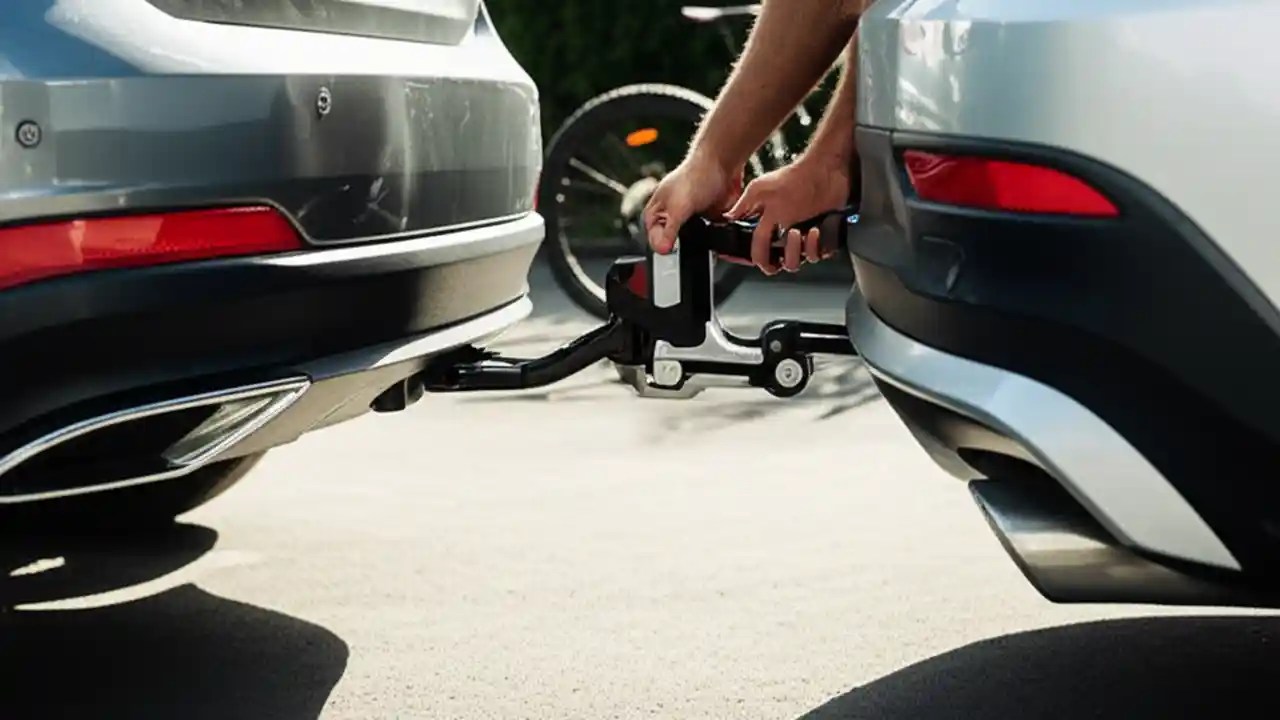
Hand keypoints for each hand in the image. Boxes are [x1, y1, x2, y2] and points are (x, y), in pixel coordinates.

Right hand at [643, 152, 743, 254]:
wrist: (722, 165)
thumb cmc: (695, 177)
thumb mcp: (678, 207)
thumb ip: (670, 230)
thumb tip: (662, 249)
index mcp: (656, 213)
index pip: (653, 240)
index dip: (663, 247)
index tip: (673, 251)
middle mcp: (670, 217)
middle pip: (672, 243)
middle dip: (682, 247)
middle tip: (689, 245)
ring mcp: (688, 219)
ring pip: (690, 242)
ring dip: (698, 242)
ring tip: (702, 236)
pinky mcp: (706, 221)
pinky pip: (706, 237)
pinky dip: (711, 238)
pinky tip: (714, 233)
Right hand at [725, 154, 851, 274]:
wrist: (825, 170)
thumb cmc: (794, 178)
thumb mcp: (760, 191)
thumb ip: (743, 207)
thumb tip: (728, 218)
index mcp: (767, 228)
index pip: (757, 254)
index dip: (755, 258)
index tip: (757, 258)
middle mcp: (783, 236)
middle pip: (775, 265)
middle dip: (778, 258)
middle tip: (784, 238)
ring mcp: (803, 239)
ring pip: (795, 264)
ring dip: (796, 251)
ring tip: (799, 232)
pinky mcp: (822, 238)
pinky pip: (817, 256)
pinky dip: (815, 246)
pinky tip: (815, 230)